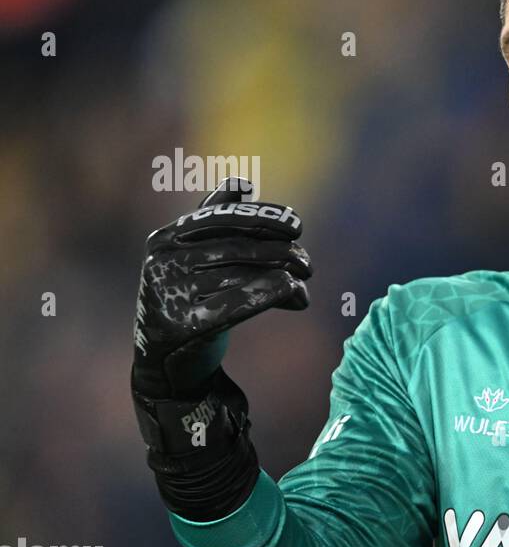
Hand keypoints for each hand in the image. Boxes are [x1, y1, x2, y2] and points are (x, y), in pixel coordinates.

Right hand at [131, 178, 310, 459]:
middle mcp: (162, 263)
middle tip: (307, 263)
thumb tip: (242, 184)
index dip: (262, 218)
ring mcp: (170, 294)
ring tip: (304, 284)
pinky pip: (239, 303)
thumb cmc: (188, 300)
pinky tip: (296, 294)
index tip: (296, 225)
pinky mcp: (185, 325)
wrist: (164, 362)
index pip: (221, 219)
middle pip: (236, 248)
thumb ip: (214, 222)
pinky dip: (272, 295)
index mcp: (164, 239)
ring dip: (283, 278)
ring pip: (242, 275)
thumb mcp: (195, 259)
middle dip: (280, 252)